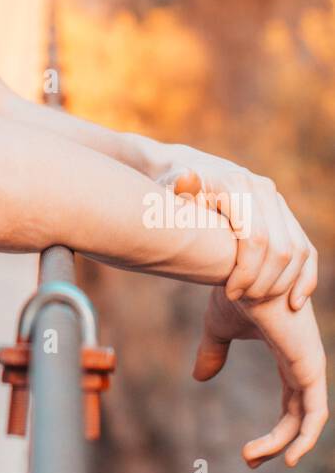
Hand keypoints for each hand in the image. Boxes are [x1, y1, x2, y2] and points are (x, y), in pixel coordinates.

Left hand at [155, 146, 316, 309]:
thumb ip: (177, 189)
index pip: (256, 237)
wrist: (187, 170)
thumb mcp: (169, 189)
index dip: (247, 272)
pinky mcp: (284, 213)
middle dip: (264, 281)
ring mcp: (276, 200)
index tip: (231, 294)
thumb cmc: (172, 188)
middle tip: (243, 299)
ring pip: (297, 249)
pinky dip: (303, 276)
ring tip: (255, 300)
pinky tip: (294, 302)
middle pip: (280, 247)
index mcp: (235, 184)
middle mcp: (262, 188)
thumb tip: (185, 180)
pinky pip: (304, 247)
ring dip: (282, 282)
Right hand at [193, 285, 328, 466]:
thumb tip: (199, 378)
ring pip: (306, 419)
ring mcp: (308, 363)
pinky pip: (315, 413)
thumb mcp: (218, 327)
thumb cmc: (229, 288)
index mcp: (289, 352)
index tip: (248, 453)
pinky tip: (287, 453)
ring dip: (284, 443)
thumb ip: (213, 353)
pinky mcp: (309, 365)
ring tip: (251, 458)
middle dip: (277, 442)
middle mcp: (303, 359)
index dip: (275, 431)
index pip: (292, 404)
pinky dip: (305, 436)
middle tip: (248, 460)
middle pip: (298, 415)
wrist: (238, 269)